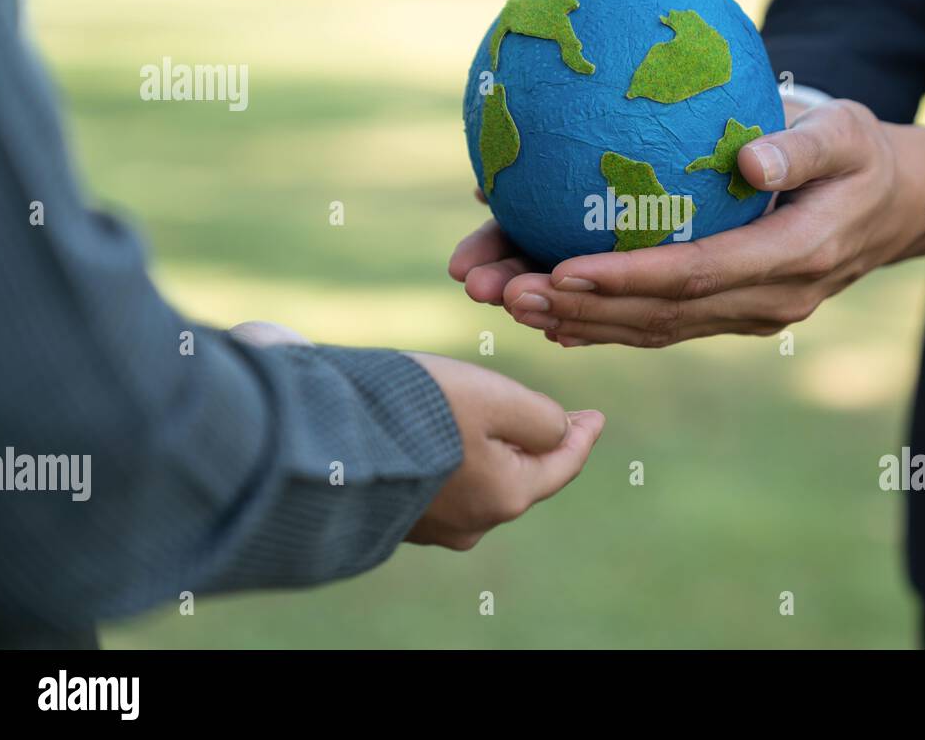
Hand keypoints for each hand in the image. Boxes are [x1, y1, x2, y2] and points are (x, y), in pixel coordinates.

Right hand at [403, 353, 603, 549]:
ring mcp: (434, 526)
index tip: (596, 416)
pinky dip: (457, 459)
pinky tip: (446, 438)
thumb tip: (558, 432)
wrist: (328, 437)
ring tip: (495, 421)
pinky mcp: (400, 516)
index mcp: (508, 495)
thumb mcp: (497, 397)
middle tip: (552, 415)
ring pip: (483, 481)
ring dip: (494, 450)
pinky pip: (444, 485)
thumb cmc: (420, 410)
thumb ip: (542, 418)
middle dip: (537, 442)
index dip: (583, 435)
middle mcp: (475, 522)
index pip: (562, 464)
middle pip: (523, 475)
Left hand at [450, 98, 924, 346]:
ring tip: (509, 302)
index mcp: (795, 256)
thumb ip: (803, 147)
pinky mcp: (737, 313)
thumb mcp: (847, 134)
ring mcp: (753, 314)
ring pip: (656, 329)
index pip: (697, 274)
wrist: (897, 208)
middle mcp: (770, 300)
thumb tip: (749, 160)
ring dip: (580, 322)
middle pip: (661, 315)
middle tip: (505, 292)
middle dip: (578, 310)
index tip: (560, 269)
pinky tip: (555, 318)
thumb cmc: (864, 156)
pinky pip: (666, 326)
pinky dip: (609, 325)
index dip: (626, 279)